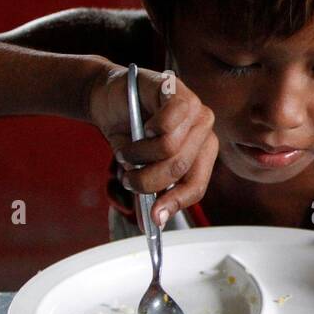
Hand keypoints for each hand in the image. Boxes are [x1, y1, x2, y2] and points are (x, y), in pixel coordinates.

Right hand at [87, 64, 217, 226]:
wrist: (108, 98)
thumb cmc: (128, 131)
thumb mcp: (140, 167)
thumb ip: (152, 191)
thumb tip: (155, 223)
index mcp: (202, 151)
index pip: (196, 185)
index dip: (175, 203)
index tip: (154, 217)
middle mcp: (204, 130)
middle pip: (179, 168)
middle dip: (147, 180)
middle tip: (128, 177)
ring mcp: (194, 109)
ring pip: (170, 148)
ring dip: (138, 156)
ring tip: (127, 152)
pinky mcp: (177, 91)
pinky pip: (167, 122)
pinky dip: (146, 132)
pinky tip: (141, 128)